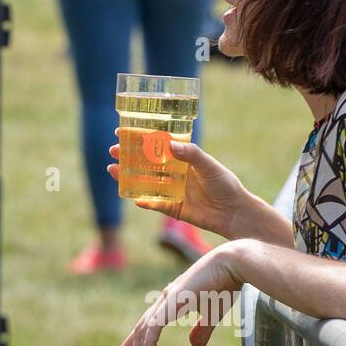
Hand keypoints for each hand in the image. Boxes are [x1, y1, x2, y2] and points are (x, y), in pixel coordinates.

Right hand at [107, 132, 249, 238]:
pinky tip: (134, 198)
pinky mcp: (172, 208)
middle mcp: (173, 172)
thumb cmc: (225, 184)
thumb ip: (190, 154)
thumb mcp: (209, 165)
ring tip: (112, 169)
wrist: (234, 213)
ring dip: (127, 176)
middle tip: (113, 150)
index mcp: (181, 158)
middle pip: (145, 163)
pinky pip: (154, 203)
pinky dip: (145, 201)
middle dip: (127, 156)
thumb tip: (169, 144)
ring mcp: (170, 190)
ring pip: (144, 182)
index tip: (122, 132)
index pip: (156, 145)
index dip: (138, 138)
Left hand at [114, 243, 244, 345]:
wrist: (233, 263)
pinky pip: (154, 327)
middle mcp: (165, 299)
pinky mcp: (173, 301)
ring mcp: (168, 299)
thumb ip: (202, 329)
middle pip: (143, 328)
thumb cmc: (225, 284)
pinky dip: (150, 345)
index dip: (139, 340)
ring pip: (146, 330)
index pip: (149, 323)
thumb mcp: (212, 314)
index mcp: (173, 301)